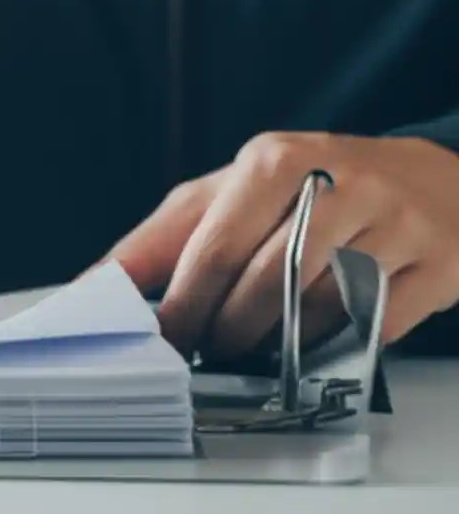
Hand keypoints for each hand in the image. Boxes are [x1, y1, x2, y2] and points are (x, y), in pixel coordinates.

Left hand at [105, 132, 458, 357]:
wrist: (432, 180)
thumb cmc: (309, 190)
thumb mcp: (229, 194)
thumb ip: (162, 239)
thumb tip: (90, 288)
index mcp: (275, 160)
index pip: (214, 248)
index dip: (181, 307)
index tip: (158, 342)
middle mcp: (339, 183)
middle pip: (262, 284)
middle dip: (222, 332)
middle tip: (204, 352)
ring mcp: (395, 224)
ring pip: (317, 310)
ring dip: (273, 347)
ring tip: (250, 352)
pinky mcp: (436, 265)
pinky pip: (371, 327)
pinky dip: (331, 349)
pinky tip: (309, 349)